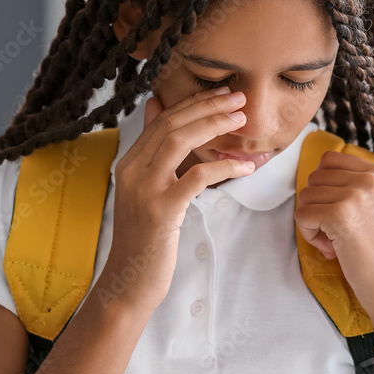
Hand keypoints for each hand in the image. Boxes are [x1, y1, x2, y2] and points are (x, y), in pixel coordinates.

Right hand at [94, 87, 255, 312]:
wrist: (130, 280)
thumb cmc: (146, 235)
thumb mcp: (146, 189)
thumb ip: (152, 150)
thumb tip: (156, 105)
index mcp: (128, 162)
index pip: (163, 119)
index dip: (194, 102)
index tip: (221, 92)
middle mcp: (131, 170)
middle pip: (172, 124)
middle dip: (208, 105)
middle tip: (239, 97)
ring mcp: (144, 190)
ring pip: (180, 141)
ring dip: (214, 125)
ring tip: (242, 120)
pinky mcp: (161, 211)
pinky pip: (196, 177)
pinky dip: (224, 167)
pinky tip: (245, 167)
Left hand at [293, 152, 373, 317]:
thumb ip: (353, 184)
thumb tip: (314, 174)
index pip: (329, 160)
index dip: (325, 187)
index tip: (341, 211)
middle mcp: (371, 178)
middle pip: (315, 177)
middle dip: (318, 204)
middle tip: (336, 230)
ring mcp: (356, 195)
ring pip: (306, 195)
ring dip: (313, 221)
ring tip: (335, 240)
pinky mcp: (340, 214)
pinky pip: (302, 215)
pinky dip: (309, 234)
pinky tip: (330, 248)